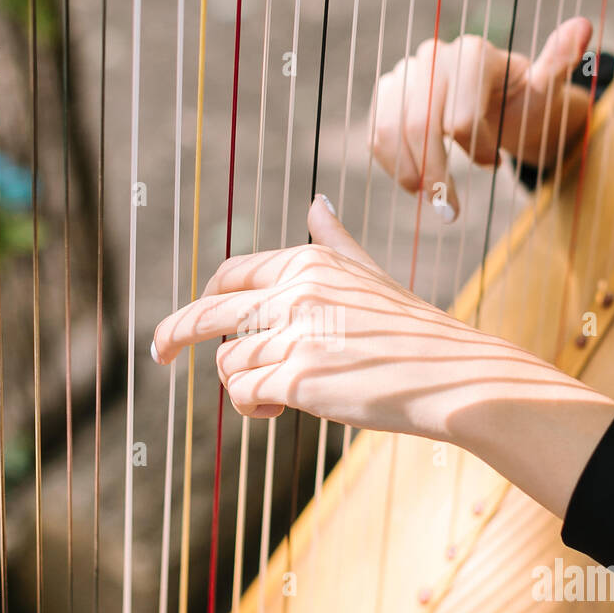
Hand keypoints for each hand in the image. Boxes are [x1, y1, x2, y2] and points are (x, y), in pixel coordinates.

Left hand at [151, 195, 613, 517]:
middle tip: (157, 354)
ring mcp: (295, 333)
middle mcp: (294, 291)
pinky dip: (253, 405)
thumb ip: (335, 244)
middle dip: (174, 333)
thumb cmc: (414, 333)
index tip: (184, 321)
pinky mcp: (298, 377)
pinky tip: (277, 410)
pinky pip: (244, 392)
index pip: (231, 275)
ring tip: (278, 397)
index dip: (202, 298)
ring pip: (229, 363)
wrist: (456, 377)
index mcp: (307, 263)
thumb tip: (314, 203)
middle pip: (208, 313)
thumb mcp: (369, 277)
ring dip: (245, 385)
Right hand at [370, 18, 592, 219]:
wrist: (497, 103)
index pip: (461, 119)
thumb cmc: (525, 102)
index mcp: (473, 54)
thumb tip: (584, 27)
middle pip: (419, 126)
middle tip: (451, 211)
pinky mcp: (387, 97)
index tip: (495, 165)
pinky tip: (415, 184)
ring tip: (432, 199)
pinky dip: (394, 166)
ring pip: (392, 132)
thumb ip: (558, 63)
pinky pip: (378, 136)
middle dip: (435, 176)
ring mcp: (405, 76)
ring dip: (411, 175)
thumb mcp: (546, 90)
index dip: (477, 152)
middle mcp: (433, 57)